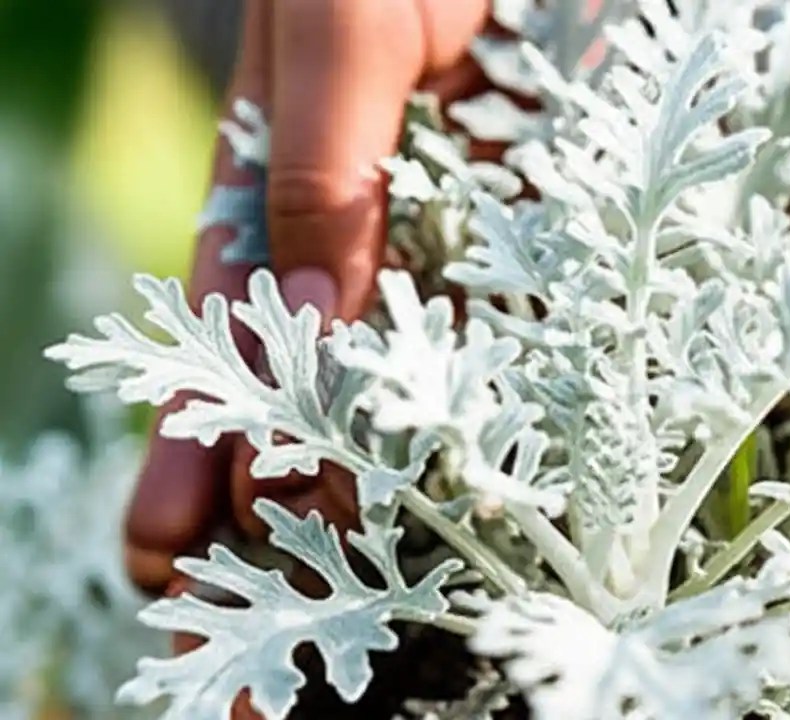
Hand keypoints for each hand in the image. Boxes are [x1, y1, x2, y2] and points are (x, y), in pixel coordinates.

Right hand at [123, 0, 490, 593]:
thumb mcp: (344, 35)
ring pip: (413, 381)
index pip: (228, 333)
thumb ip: (316, 167)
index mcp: (277, 187)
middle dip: (280, 491)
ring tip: (373, 585)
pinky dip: (513, 412)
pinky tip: (504, 488)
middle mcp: (361, 232)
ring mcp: (453, 241)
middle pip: (308, 383)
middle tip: (259, 598)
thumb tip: (306, 317)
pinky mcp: (541, 241)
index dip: (204, 436)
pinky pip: (523, 338)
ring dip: (392, 483)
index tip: (184, 542)